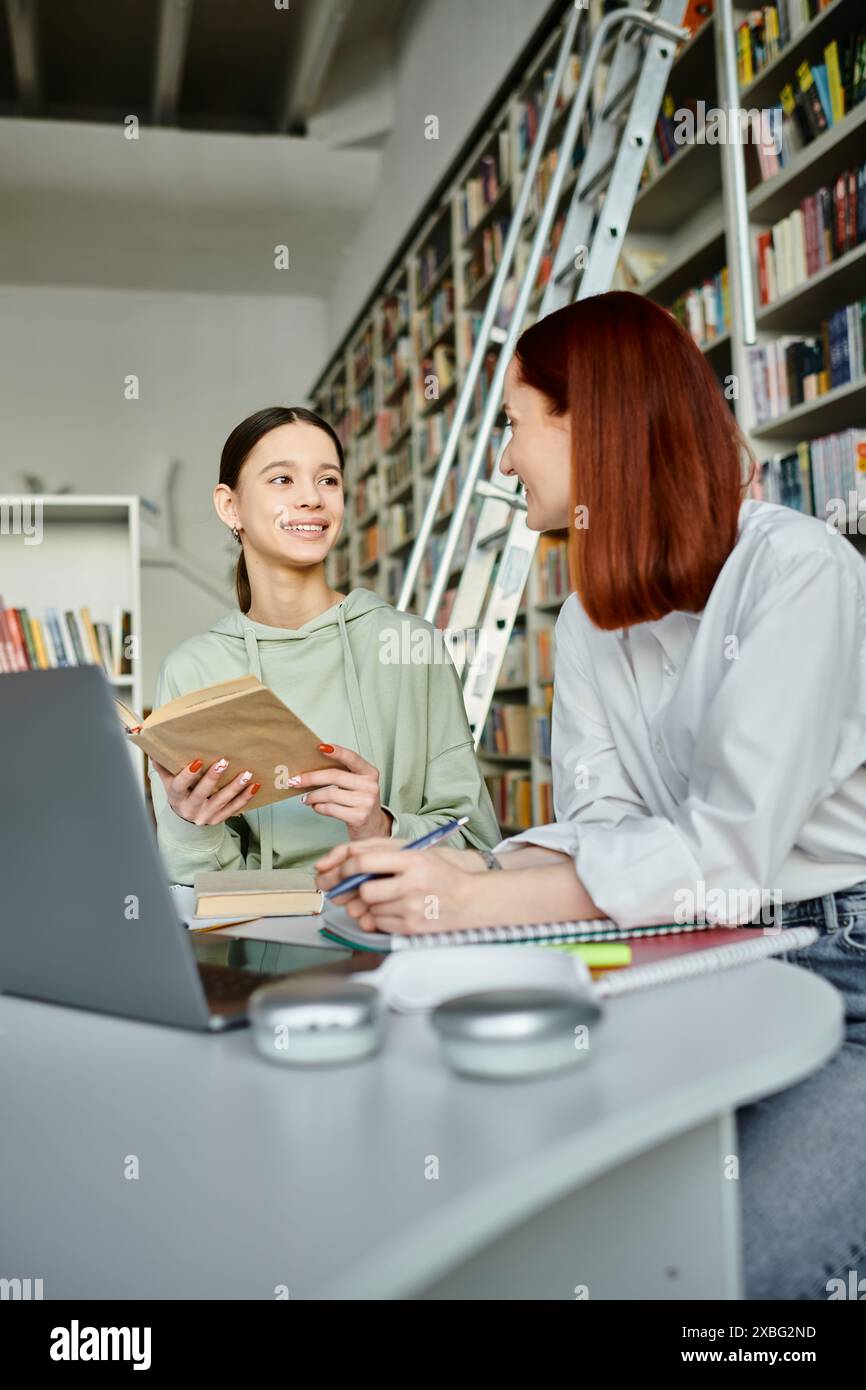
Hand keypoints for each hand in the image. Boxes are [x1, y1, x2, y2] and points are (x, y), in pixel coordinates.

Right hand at [151, 757, 259, 826]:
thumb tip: (153, 748)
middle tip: (224, 762)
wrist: (185, 820)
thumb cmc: (180, 794)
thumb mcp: (169, 782)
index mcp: (177, 797)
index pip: (180, 786)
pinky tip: (255, 786)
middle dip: (213, 778)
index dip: (188, 775)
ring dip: (235, 787)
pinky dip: (245, 797)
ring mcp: (206, 815)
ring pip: (222, 801)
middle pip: (202, 793)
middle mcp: (191, 808)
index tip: (197, 761)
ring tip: (246, 774)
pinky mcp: (219, 819)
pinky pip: (234, 808)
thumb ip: (163, 766)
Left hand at [289, 743, 392, 839]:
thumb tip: (311, 769)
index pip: (352, 758)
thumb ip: (342, 775)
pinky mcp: (359, 817)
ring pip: (330, 794)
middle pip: (334, 776)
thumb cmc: (359, 802)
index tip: (320, 747)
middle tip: (295, 780)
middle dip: (311, 778)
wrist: (373, 826)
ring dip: (312, 796)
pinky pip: (330, 809)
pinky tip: (316, 807)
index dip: (337, 752)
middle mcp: (370, 786)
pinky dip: (319, 807)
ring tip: (306, 798)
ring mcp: (366, 802)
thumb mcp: (357, 785)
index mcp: (370, 773)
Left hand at [314, 836, 484, 933]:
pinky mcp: (412, 927)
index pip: (364, 861)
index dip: (346, 868)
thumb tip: (347, 861)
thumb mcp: (417, 853)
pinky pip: (380, 924)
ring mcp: (413, 907)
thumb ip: (382, 852)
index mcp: (413, 859)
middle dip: (358, 891)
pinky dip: (381, 918)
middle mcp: (413, 883)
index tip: (343, 871)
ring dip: (371, 905)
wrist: (470, 899)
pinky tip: (396, 910)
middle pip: (364, 890)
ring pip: (370, 909)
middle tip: (361, 888)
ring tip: (388, 898)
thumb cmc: (440, 874)